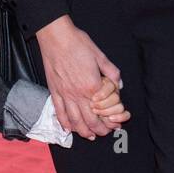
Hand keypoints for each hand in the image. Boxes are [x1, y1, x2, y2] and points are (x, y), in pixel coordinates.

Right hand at [35, 15, 121, 139]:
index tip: (115, 124)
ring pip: (74, 121)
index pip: (104, 111)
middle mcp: (78, 94)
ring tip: (89, 135)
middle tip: (103, 133)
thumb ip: (111, 71)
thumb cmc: (77, 43)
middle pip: (90, 121)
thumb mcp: (100, 55)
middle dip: (99, 131)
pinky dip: (64, 122)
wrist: (56, 36)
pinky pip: (59, 112)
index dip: (111, 121)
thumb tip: (119, 83)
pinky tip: (68, 128)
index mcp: (92, 86)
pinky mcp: (54, 91)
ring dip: (83, 131)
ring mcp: (65, 94)